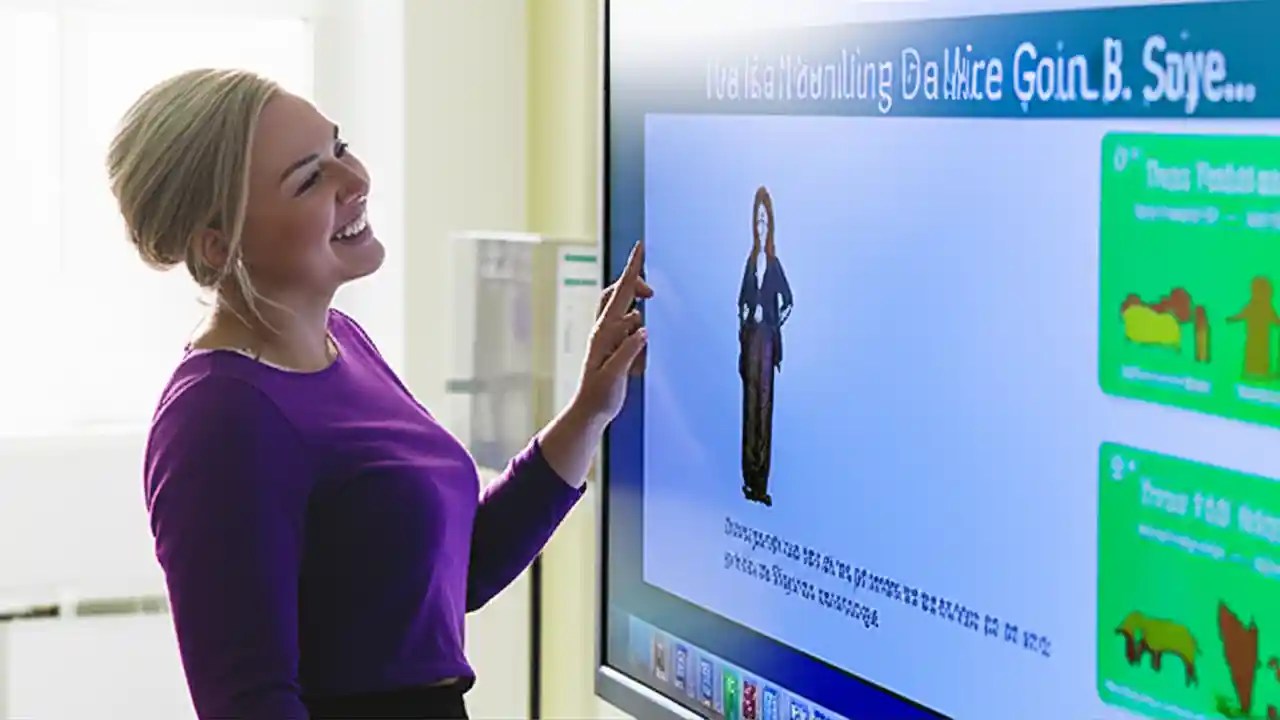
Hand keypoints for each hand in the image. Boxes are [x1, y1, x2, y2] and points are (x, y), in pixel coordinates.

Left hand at [571, 241, 652, 424]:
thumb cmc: (599, 396)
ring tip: (637, 356)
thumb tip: (642, 328)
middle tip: (653, 295)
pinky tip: (636, 366)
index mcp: (604, 332)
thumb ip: (628, 351)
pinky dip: (638, 341)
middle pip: (620, 293)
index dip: (632, 270)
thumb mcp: (614, 376)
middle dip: (636, 287)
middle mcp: (604, 330)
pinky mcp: (614, 347)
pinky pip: (631, 333)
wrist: (589, 412)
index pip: (621, 294)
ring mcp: (608, 337)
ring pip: (627, 314)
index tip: (639, 248)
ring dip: (638, 323)